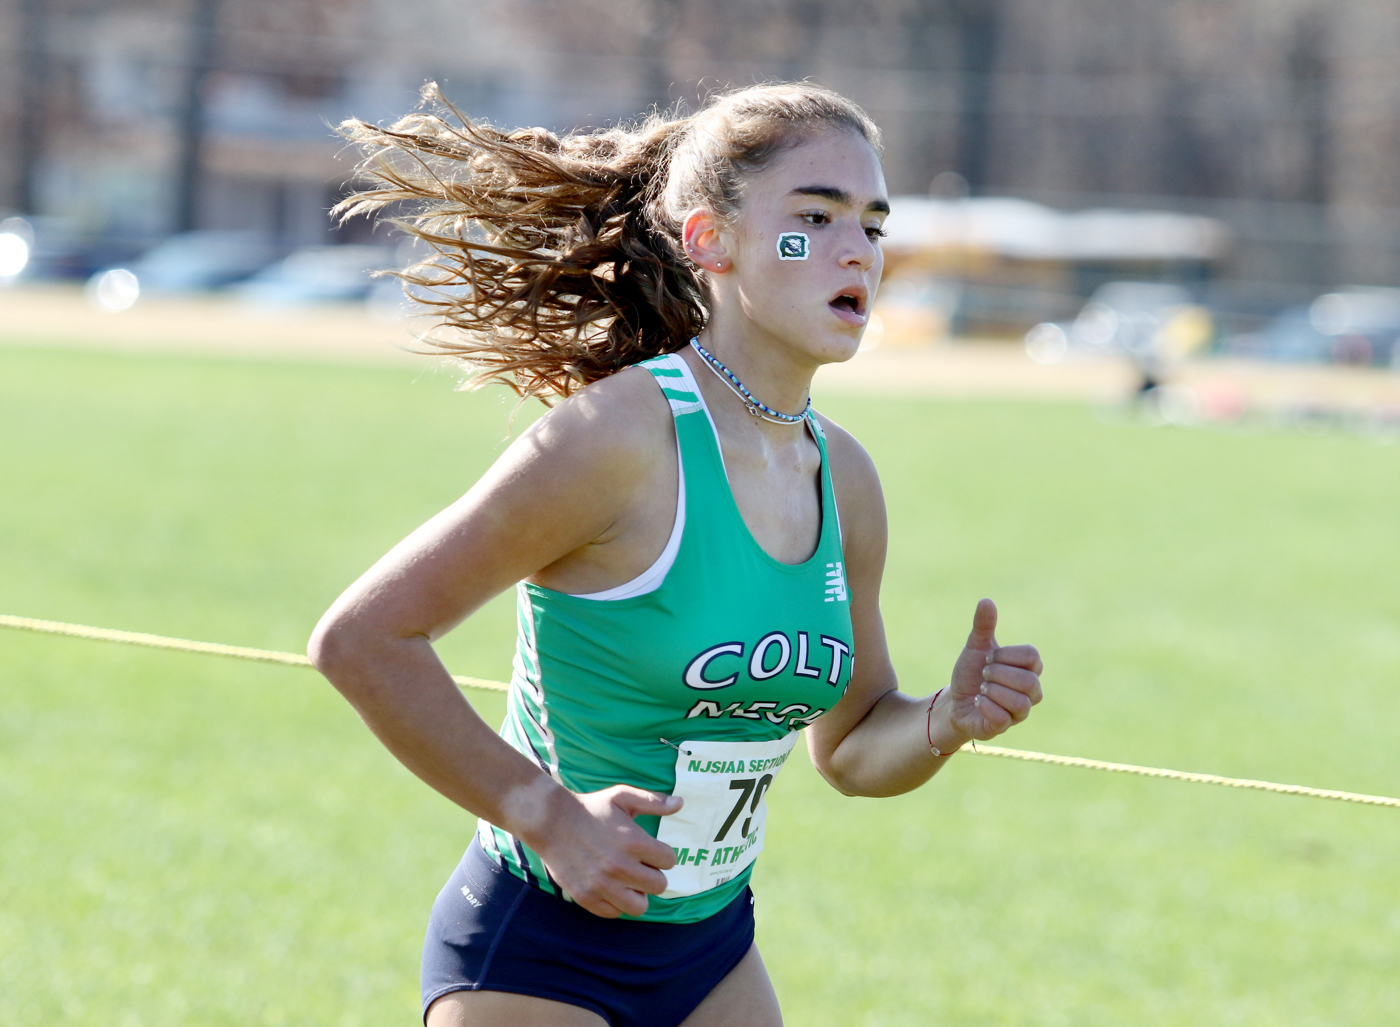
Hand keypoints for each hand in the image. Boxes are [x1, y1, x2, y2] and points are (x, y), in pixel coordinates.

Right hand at [531, 785, 682, 918]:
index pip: (669, 861)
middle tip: (639, 865)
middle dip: (652, 874)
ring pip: (640, 906)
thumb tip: (681, 803)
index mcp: (634, 841)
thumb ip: (653, 801)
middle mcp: (620, 866)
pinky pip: (614, 913)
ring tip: (628, 880)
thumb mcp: (622, 797)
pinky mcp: (586, 897)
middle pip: (659, 885)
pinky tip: (610, 886)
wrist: (551, 821)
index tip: (650, 850)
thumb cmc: (591, 808)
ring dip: (638, 893)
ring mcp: (602, 885)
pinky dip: (615, 903)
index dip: (662, 855)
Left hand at [943, 598, 1042, 743]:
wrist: (955, 700)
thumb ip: (983, 625)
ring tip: (981, 689)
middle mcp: (1031, 692)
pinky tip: (977, 701)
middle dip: (998, 674)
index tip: (989, 657)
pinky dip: (985, 706)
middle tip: (983, 674)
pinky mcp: (1004, 728)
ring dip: (993, 691)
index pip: (1032, 656)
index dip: (1007, 654)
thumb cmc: (971, 672)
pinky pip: (1003, 719)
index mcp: (1028, 669)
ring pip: (1021, 703)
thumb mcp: (975, 646)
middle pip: (1029, 681)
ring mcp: (1019, 712)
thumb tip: (986, 601)